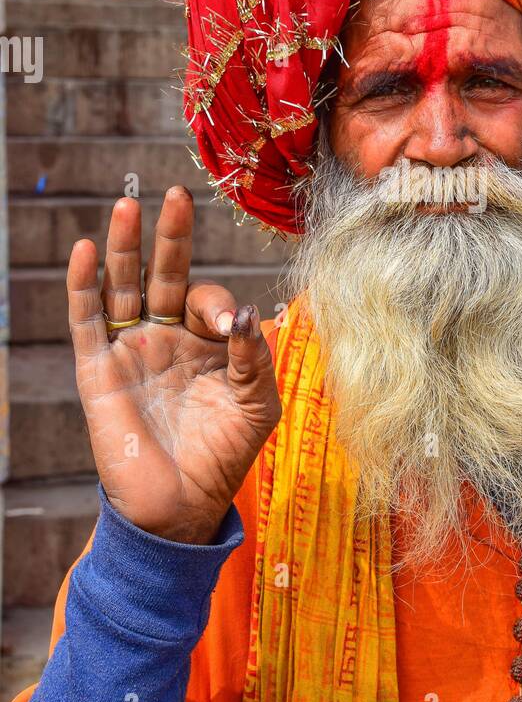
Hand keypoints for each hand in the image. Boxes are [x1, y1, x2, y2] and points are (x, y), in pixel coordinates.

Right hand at [67, 186, 281, 544]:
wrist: (180, 505)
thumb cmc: (224, 454)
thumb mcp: (257, 404)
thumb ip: (255, 357)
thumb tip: (243, 314)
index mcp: (205, 343)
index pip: (206, 300)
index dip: (216, 304)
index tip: (226, 326)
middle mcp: (165, 338)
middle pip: (163, 274)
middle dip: (169, 237)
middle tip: (175, 196)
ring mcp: (129, 350)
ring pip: (123, 287)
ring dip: (125, 247)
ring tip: (128, 205)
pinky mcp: (98, 369)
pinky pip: (87, 319)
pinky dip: (84, 284)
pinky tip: (88, 250)